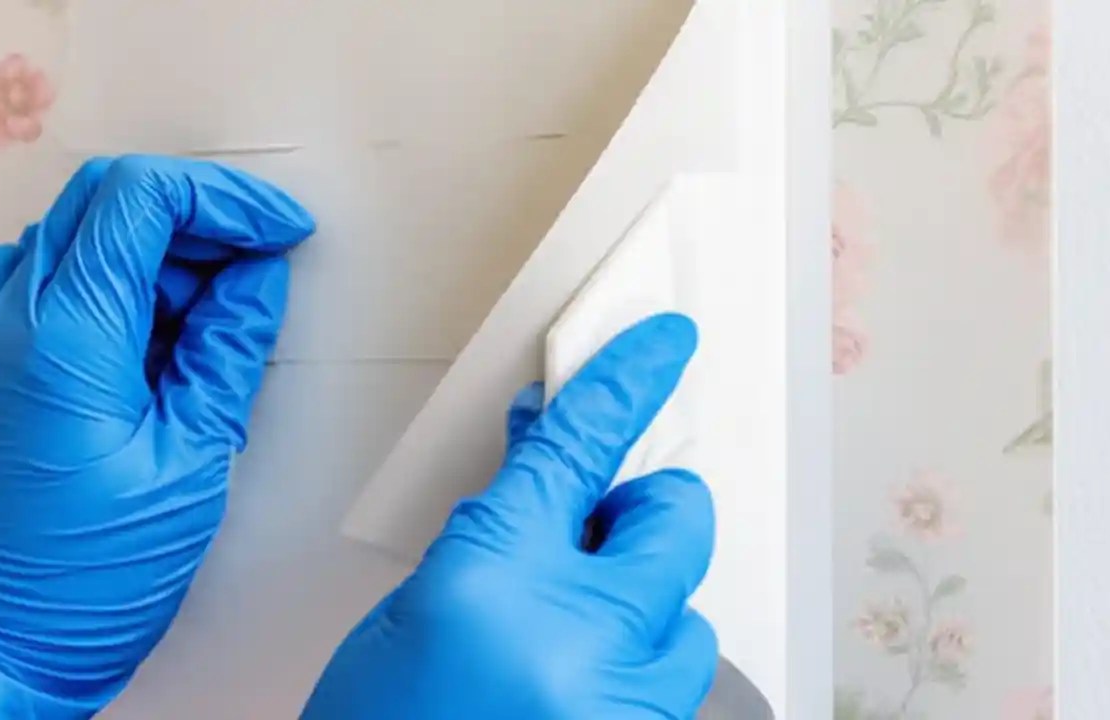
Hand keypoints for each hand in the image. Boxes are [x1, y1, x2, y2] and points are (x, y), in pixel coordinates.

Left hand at [0, 156, 313, 718]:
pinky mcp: (0, 373)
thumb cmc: (88, 573)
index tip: (284, 233)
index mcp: (69, 333)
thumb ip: (226, 352)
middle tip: (261, 265)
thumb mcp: (188, 460)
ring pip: (79, 236)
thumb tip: (259, 278)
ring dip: (158, 250)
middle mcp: (18, 319)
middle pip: (107, 201)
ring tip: (217, 314)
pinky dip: (115, 282)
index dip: (226, 201)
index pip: (142, 199)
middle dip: (198, 216)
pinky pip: (51, 284)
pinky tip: (157, 334)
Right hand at [302, 313, 716, 719]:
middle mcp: (576, 636)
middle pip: (680, 517)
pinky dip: (641, 669)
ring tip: (574, 643)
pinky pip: (679, 680)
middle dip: (646, 512)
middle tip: (600, 531)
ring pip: (690, 611)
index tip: (666, 343)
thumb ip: (494, 533)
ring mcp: (625, 705)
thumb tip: (544, 459)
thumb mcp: (420, 612)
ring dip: (645, 609)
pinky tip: (581, 687)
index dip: (627, 377)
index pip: (579, 445)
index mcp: (492, 578)